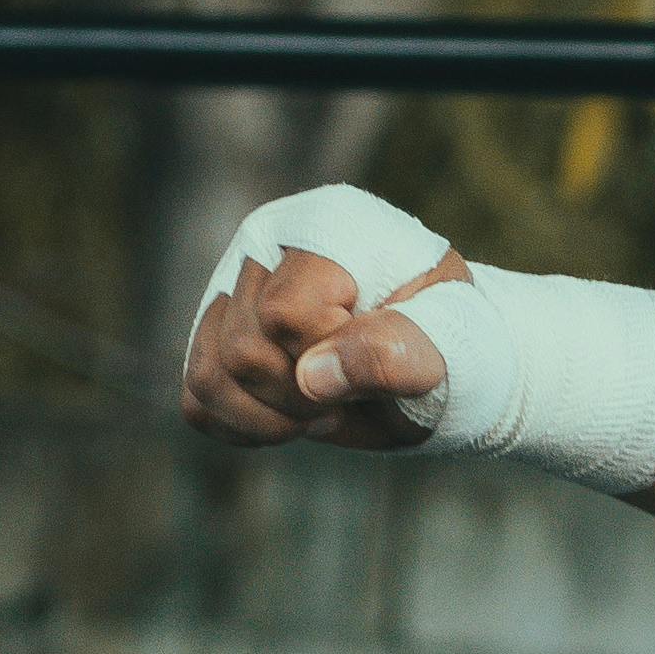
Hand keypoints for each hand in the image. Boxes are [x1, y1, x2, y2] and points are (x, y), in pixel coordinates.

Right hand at [179, 239, 470, 452]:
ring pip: (207, 378)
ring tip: (326, 410)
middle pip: (243, 350)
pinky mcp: (216, 333)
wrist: (447, 360)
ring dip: (271, 420)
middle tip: (357, 398)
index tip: (381, 365)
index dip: (332, 360)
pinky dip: (243, 428)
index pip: (286, 312)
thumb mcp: (455, 343)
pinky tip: (293, 420)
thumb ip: (395, 349)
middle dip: (304, 400)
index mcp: (329, 225)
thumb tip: (311, 375)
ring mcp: (234, 286)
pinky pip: (196, 400)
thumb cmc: (458, 343)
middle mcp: (268, 242)